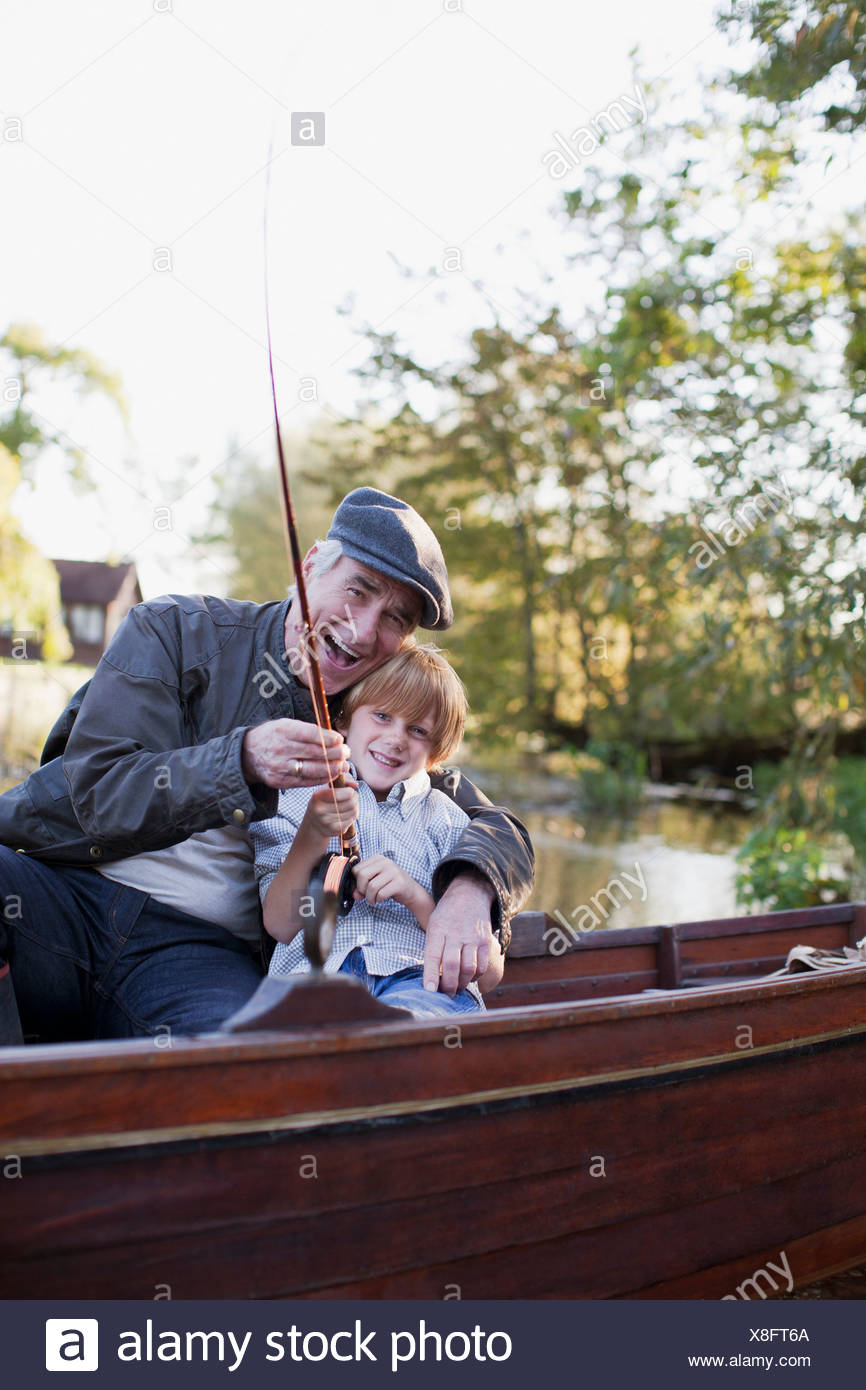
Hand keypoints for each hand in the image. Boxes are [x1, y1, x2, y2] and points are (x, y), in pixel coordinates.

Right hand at [242, 720, 349, 788]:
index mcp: (283, 731)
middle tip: (346, 752)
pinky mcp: (281, 782)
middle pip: (314, 753)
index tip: (339, 739)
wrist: (247, 755)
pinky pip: (306, 781)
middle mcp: (281, 749)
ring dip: (332, 768)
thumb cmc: (272, 737)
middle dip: (334, 753)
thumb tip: (333, 737)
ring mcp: (280, 767)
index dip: (328, 738)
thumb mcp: (284, 725)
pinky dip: (322, 778)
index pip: (309, 734)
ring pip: (312, 769)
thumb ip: (307, 730)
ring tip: (344, 765)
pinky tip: (332, 774)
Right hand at [301, 784, 358, 840]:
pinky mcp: (334, 830)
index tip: (350, 790)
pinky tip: (347, 813)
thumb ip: (342, 779)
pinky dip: (353, 816)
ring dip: (355, 806)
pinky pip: (352, 820)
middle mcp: (320, 810)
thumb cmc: (324, 801)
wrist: (314, 824)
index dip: (350, 791)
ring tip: (350, 805)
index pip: (341, 794)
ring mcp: (327, 822)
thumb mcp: (327, 787)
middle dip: (355, 798)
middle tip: (353, 797)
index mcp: (317, 797)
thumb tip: (355, 784)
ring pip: (353, 811)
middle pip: (351, 802)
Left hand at [353, 855, 425, 912]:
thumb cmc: (390, 885)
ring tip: (374, 900)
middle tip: (367, 895)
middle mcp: (386, 862)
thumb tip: (354, 895)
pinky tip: (381, 900)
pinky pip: (381, 893)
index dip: (356, 882)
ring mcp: (394, 871)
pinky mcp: (399, 883)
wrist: (411, 891)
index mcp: (377, 859)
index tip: (362, 889)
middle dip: (362, 889)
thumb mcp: (375, 882)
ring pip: (371, 886)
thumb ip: (362, 887)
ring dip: (370, 897)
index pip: (357, 869)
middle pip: (362, 875)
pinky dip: (378, 899)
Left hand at [423, 871, 495, 994]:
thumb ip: (433, 949)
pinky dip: (474, 977)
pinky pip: (481, 966)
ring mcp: (473, 937)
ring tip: (456, 988)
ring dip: (461, 984)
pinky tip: (468, 977)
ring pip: (469, 969)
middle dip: (448, 986)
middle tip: (445, 994)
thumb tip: (431, 979)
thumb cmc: (447, 915)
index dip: (431, 976)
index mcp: (438, 929)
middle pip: (453, 966)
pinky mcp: (485, 941)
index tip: (429, 991)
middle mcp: (456, 933)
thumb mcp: (433, 925)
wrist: (470, 894)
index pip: (434, 956)